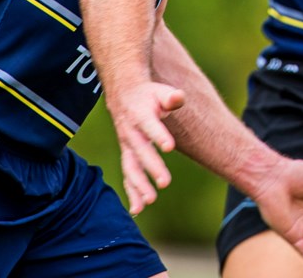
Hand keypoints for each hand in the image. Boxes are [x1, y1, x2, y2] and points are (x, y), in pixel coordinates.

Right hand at [105, 81, 184, 214]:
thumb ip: (172, 97)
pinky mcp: (127, 155)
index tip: (170, 147)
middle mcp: (131, 133)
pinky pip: (128, 175)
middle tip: (164, 184)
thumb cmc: (149, 95)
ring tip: (149, 202)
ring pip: (130, 168)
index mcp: (141, 116)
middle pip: (141, 152)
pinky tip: (137, 210)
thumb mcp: (161, 91)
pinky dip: (131, 192)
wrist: (123, 95)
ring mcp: (127, 146)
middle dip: (151, 168)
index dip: (159, 135)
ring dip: (138, 185)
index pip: (151, 127)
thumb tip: (179, 97)